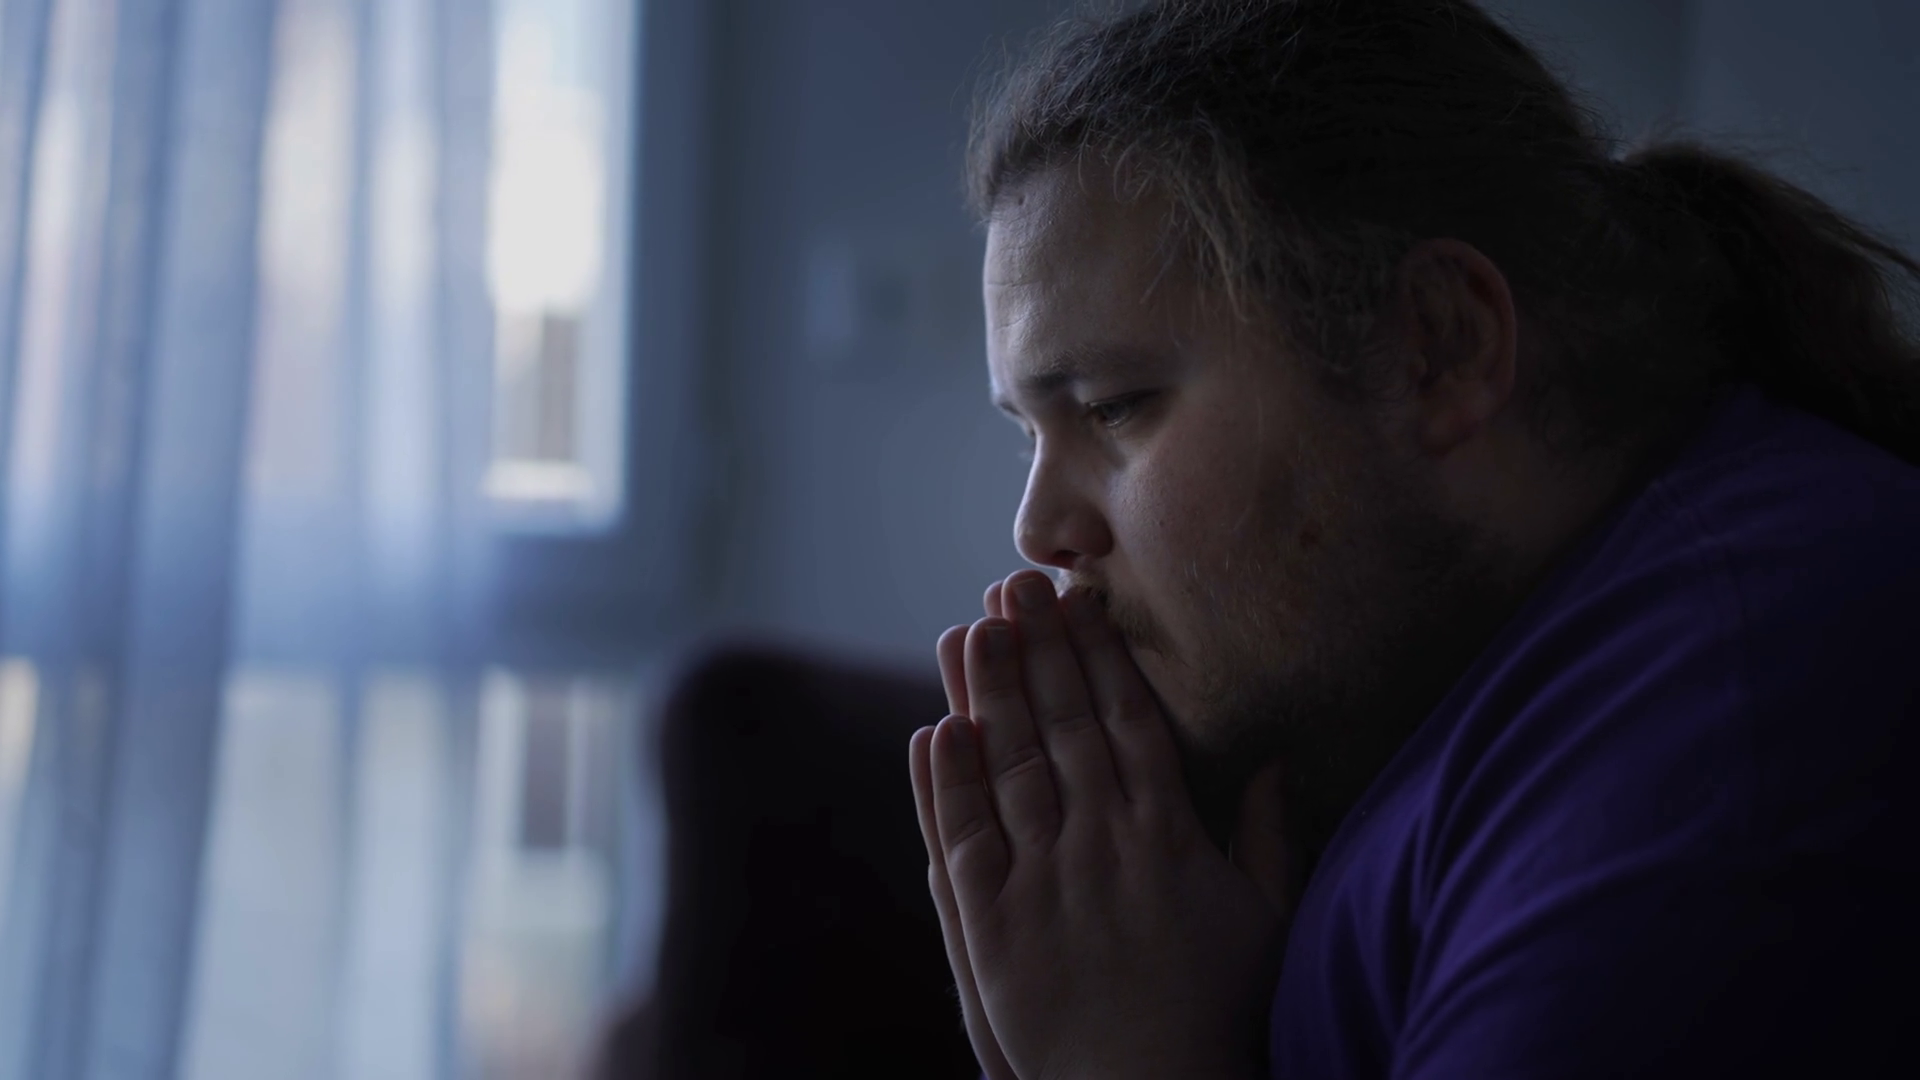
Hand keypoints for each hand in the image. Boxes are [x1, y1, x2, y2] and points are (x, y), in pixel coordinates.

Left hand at [912, 570, 1292, 1079]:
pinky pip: (969, 840)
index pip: (1129, 720)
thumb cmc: (1224, 1013)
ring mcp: (1046, 884)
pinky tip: (939, 730)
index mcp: (1169, 835)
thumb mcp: (1268, 917)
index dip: (1099, 654)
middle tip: (1013, 585)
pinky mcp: (997, 928)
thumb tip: (1282, 755)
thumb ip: (1272, 832)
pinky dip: (950, 784)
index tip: (1080, 601)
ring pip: (1012, 766)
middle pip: (1065, 724)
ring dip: (989, 692)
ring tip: (970, 628)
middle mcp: (1104, 845)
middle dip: (1037, 648)